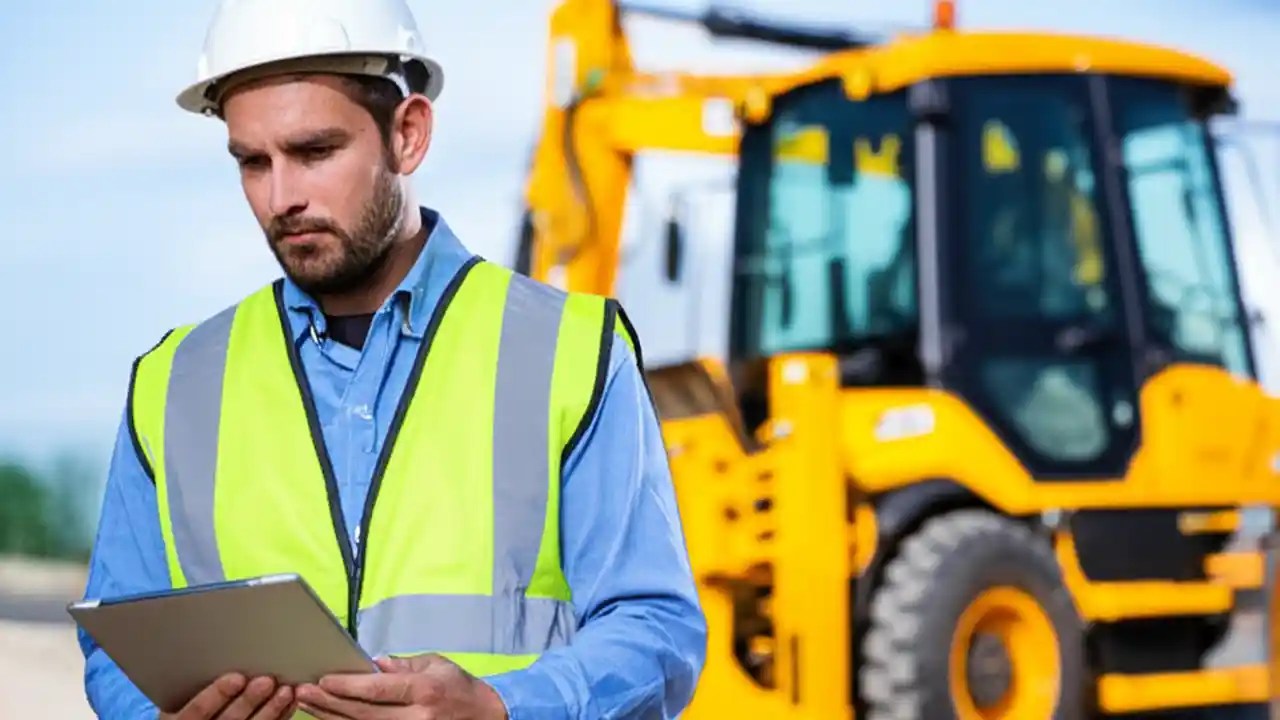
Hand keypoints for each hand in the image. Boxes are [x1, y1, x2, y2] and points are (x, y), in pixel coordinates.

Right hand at [160, 673, 295, 719]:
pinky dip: (280, 717)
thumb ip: (188, 683)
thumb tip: (203, 651)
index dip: (215, 696)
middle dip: (248, 701)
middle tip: (266, 681)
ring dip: (271, 710)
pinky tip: (290, 703)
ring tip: (286, 691)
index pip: (196, 712)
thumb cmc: (185, 708)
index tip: (236, 678)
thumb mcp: (176, 699)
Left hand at [295, 654, 507, 719]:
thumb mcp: (436, 664)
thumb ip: (404, 664)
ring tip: (307, 705)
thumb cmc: (460, 688)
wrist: (486, 717)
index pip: (378, 689)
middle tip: (303, 691)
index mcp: (423, 691)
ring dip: (331, 718)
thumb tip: (374, 664)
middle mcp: (415, 717)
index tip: (323, 679)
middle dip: (329, 702)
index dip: (347, 686)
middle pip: (363, 714)